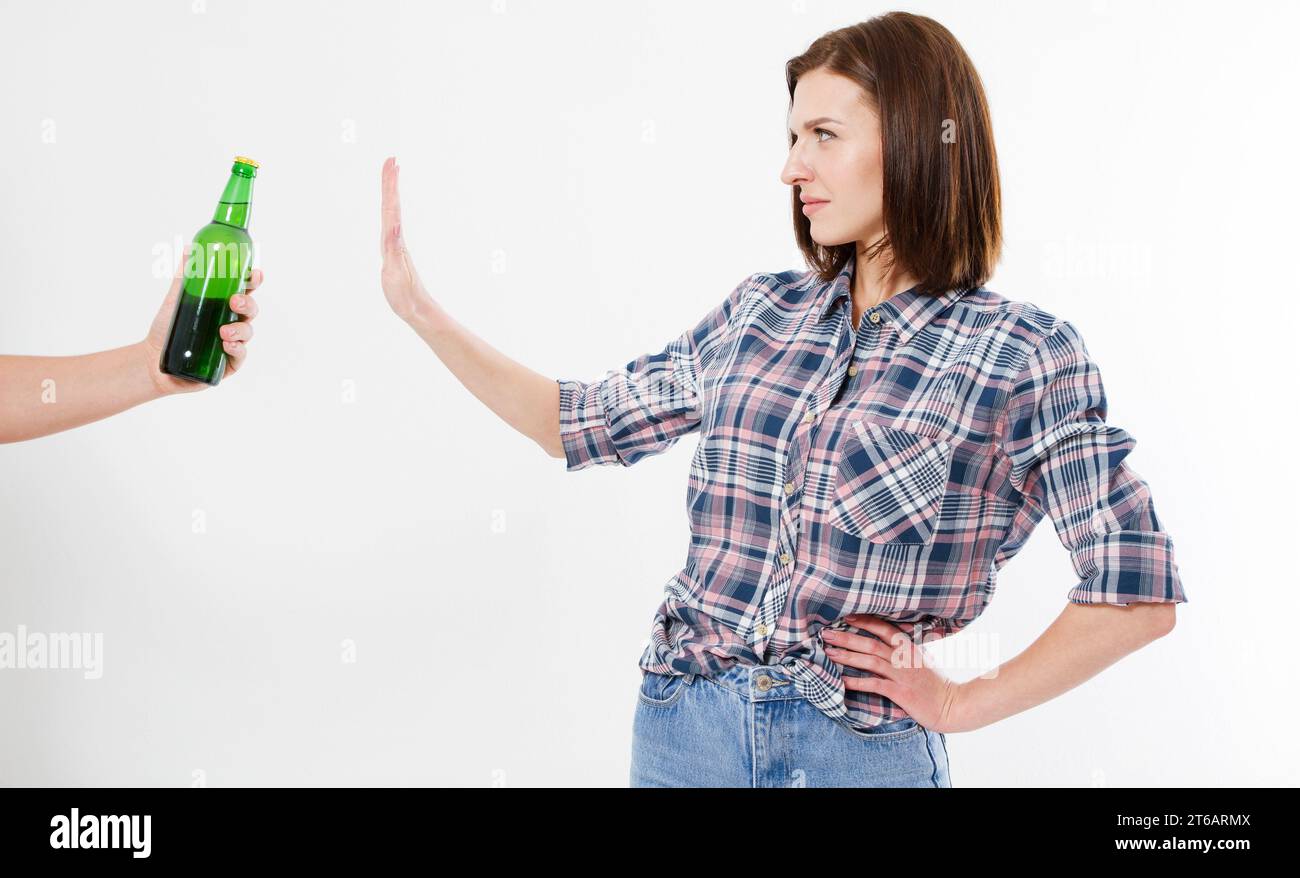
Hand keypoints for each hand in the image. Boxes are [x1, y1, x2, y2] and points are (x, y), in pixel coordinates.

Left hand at [140, 244, 263, 394]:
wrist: (153, 359)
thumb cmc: (166, 328)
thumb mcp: (175, 299)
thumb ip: (184, 275)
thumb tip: (189, 248)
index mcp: (222, 304)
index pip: (244, 290)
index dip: (253, 281)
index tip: (254, 274)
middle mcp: (231, 321)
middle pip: (251, 309)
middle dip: (248, 303)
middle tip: (234, 301)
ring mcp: (232, 342)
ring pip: (247, 331)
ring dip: (240, 329)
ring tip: (223, 331)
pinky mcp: (229, 363)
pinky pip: (241, 354)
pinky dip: (237, 348)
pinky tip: (227, 344)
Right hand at [380, 156, 436, 324]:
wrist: (415, 309)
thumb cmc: (406, 296)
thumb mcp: (397, 272)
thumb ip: (395, 248)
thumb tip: (393, 224)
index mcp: (394, 240)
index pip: (391, 207)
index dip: (390, 186)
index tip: (392, 164)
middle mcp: (395, 238)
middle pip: (391, 204)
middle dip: (390, 182)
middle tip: (391, 160)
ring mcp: (394, 244)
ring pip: (391, 211)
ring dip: (390, 192)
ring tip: (391, 173)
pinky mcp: (393, 251)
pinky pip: (390, 224)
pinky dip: (389, 210)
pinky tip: (390, 205)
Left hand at [822, 613, 971, 732]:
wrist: (952, 705)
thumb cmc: (934, 684)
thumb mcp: (921, 660)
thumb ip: (905, 650)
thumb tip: (886, 642)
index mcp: (908, 648)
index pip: (884, 628)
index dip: (864, 621)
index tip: (845, 616)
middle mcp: (904, 658)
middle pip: (870, 643)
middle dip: (846, 637)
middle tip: (826, 633)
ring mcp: (902, 674)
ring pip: (870, 660)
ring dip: (847, 655)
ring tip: (828, 652)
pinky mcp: (900, 692)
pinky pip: (875, 684)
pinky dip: (857, 682)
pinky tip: (842, 681)